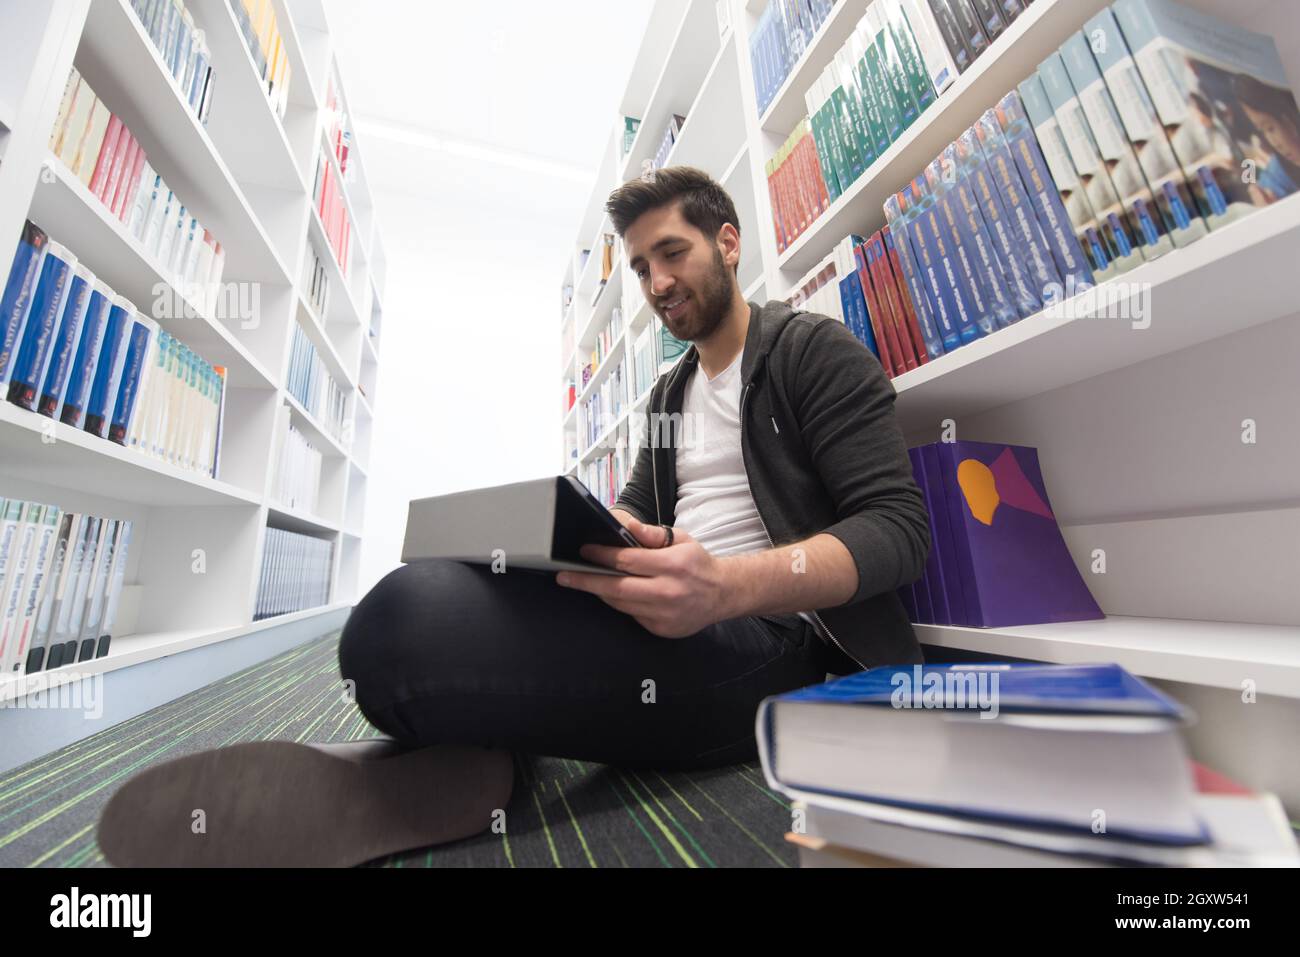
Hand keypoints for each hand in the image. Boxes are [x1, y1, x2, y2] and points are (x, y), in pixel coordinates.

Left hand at [556, 517, 730, 637]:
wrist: (723, 594)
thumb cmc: (697, 563)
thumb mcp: (680, 539)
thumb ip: (652, 534)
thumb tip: (627, 526)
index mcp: (673, 566)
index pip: (628, 561)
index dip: (601, 556)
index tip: (583, 551)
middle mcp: (668, 592)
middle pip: (616, 588)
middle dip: (586, 581)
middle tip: (564, 575)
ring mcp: (665, 615)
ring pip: (621, 604)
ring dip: (600, 592)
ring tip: (583, 581)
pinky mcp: (662, 630)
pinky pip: (632, 616)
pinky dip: (620, 604)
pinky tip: (610, 594)